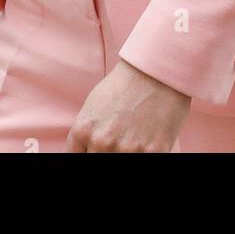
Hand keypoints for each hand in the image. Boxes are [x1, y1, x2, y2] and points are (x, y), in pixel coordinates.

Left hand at [65, 59, 191, 152]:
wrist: (156, 69)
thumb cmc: (125, 85)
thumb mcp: (93, 106)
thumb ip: (86, 135)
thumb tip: (86, 152)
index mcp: (83, 130)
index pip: (77, 159)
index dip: (89, 153)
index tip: (98, 148)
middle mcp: (101, 143)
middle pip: (99, 161)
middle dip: (107, 153)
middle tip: (120, 138)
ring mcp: (127, 150)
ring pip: (122, 164)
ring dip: (129, 152)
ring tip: (136, 135)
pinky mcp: (153, 152)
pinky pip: (146, 161)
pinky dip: (146, 153)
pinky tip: (149, 139)